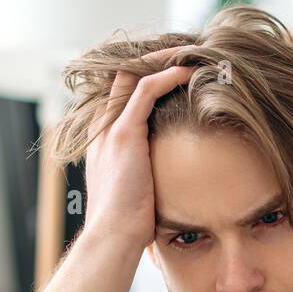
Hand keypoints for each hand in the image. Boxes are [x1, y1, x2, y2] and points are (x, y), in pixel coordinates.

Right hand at [82, 45, 193, 251]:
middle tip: (184, 51)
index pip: (120, 94)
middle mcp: (101, 129)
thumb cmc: (128, 227)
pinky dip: (168, 75)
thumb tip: (170, 185)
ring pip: (133, 75)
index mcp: (102, 142)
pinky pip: (145, 90)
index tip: (174, 69)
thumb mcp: (138, 194)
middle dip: (152, 59)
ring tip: (191, 52)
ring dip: (163, 59)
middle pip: (122, 76)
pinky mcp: (123, 135)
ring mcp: (110, 130)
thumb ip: (148, 178)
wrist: (112, 239)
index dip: (144, 76)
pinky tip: (189, 71)